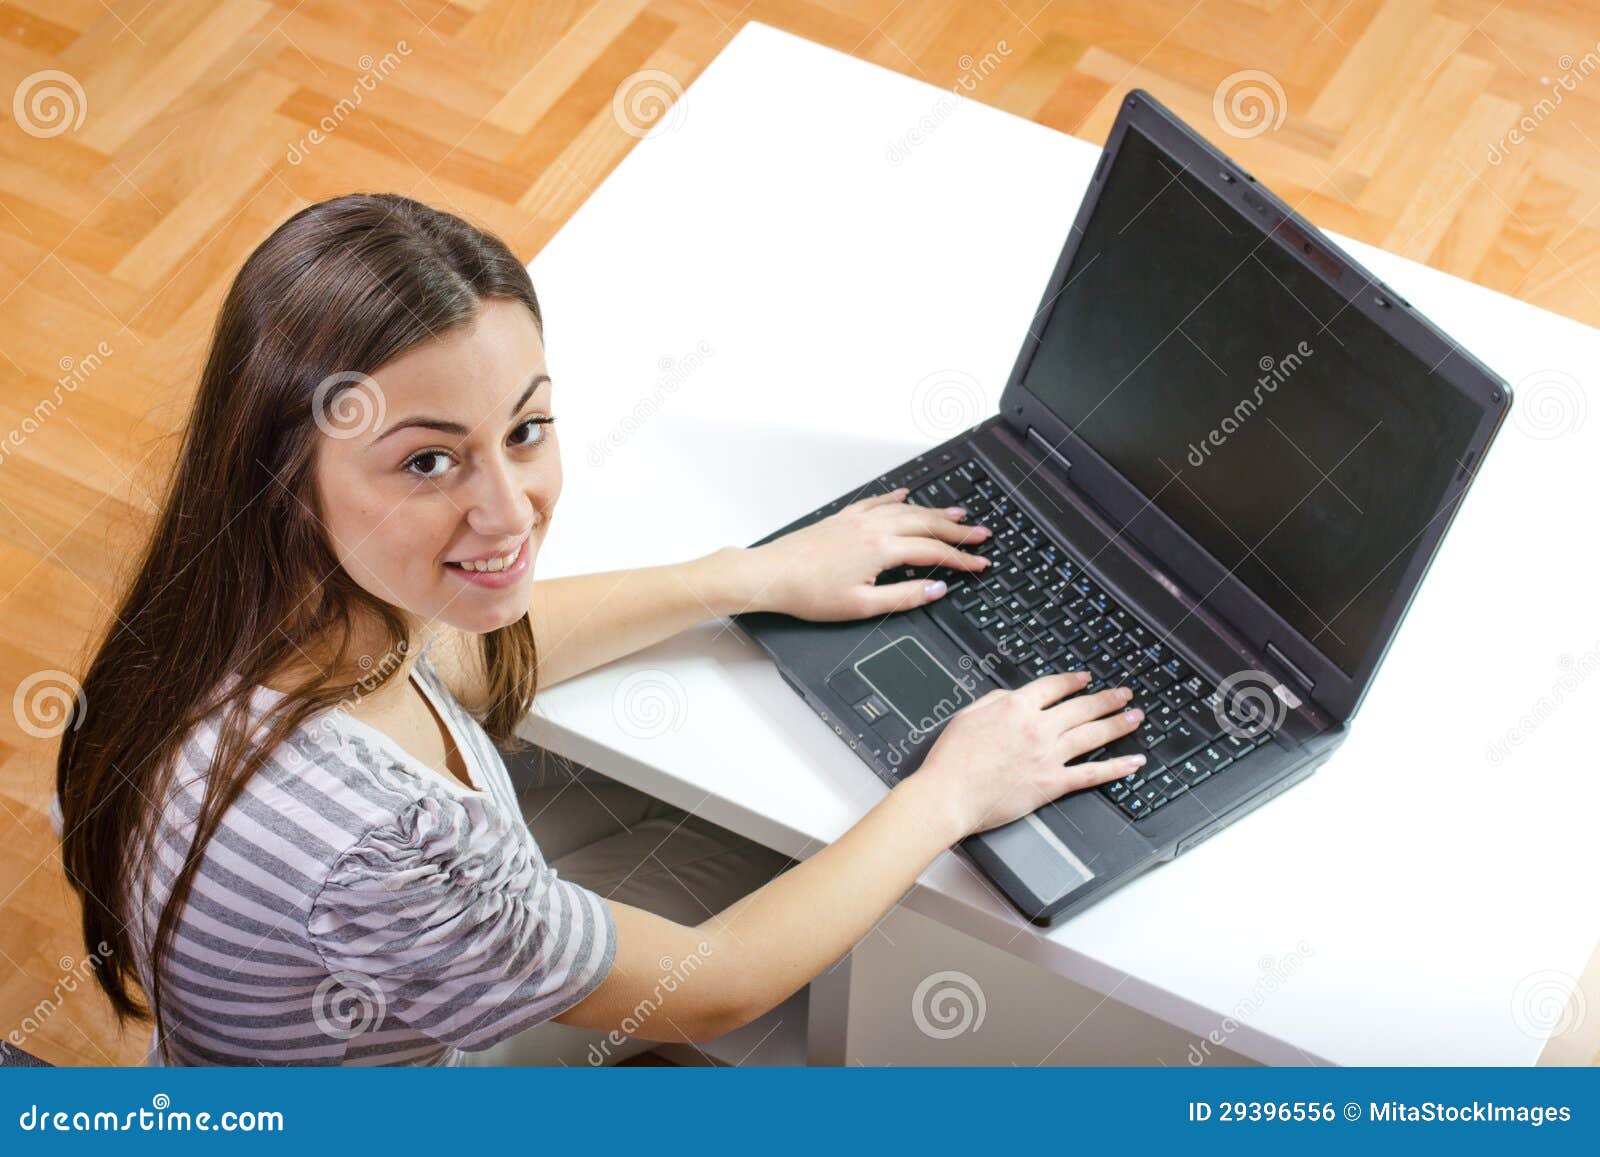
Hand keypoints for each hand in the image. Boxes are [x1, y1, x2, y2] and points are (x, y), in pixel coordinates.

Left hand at [735, 488, 991, 619]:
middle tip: (982, 533)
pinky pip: (877, 501)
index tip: (981, 563)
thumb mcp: (861, 606)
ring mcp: (857, 520)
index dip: (961, 559)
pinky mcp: (842, 518)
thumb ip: (903, 597)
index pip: (933, 552)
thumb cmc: (809, 593)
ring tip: (957, 514)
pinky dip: (896, 497)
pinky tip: (905, 494)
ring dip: (934, 512)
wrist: (771, 575)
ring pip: (906, 510)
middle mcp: (873, 528)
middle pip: (926, 525)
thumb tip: (937, 589)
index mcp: (882, 549)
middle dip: (957, 531)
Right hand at [907, 671, 1146, 838]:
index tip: (1086, 679)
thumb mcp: (968, 714)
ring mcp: (1048, 756)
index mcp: (1016, 708)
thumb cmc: (952, 759)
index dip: (1074, 681)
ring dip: (1119, 724)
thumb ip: (995, 700)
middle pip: (1081, 707)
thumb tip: (1014, 696)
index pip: (1054, 687)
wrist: (948, 794)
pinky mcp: (1051, 783)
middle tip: (1125, 694)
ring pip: (1093, 734)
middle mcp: (1038, 728)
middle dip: (1107, 699)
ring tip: (1136, 717)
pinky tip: (1133, 762)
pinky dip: (1116, 768)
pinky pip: (1091, 773)